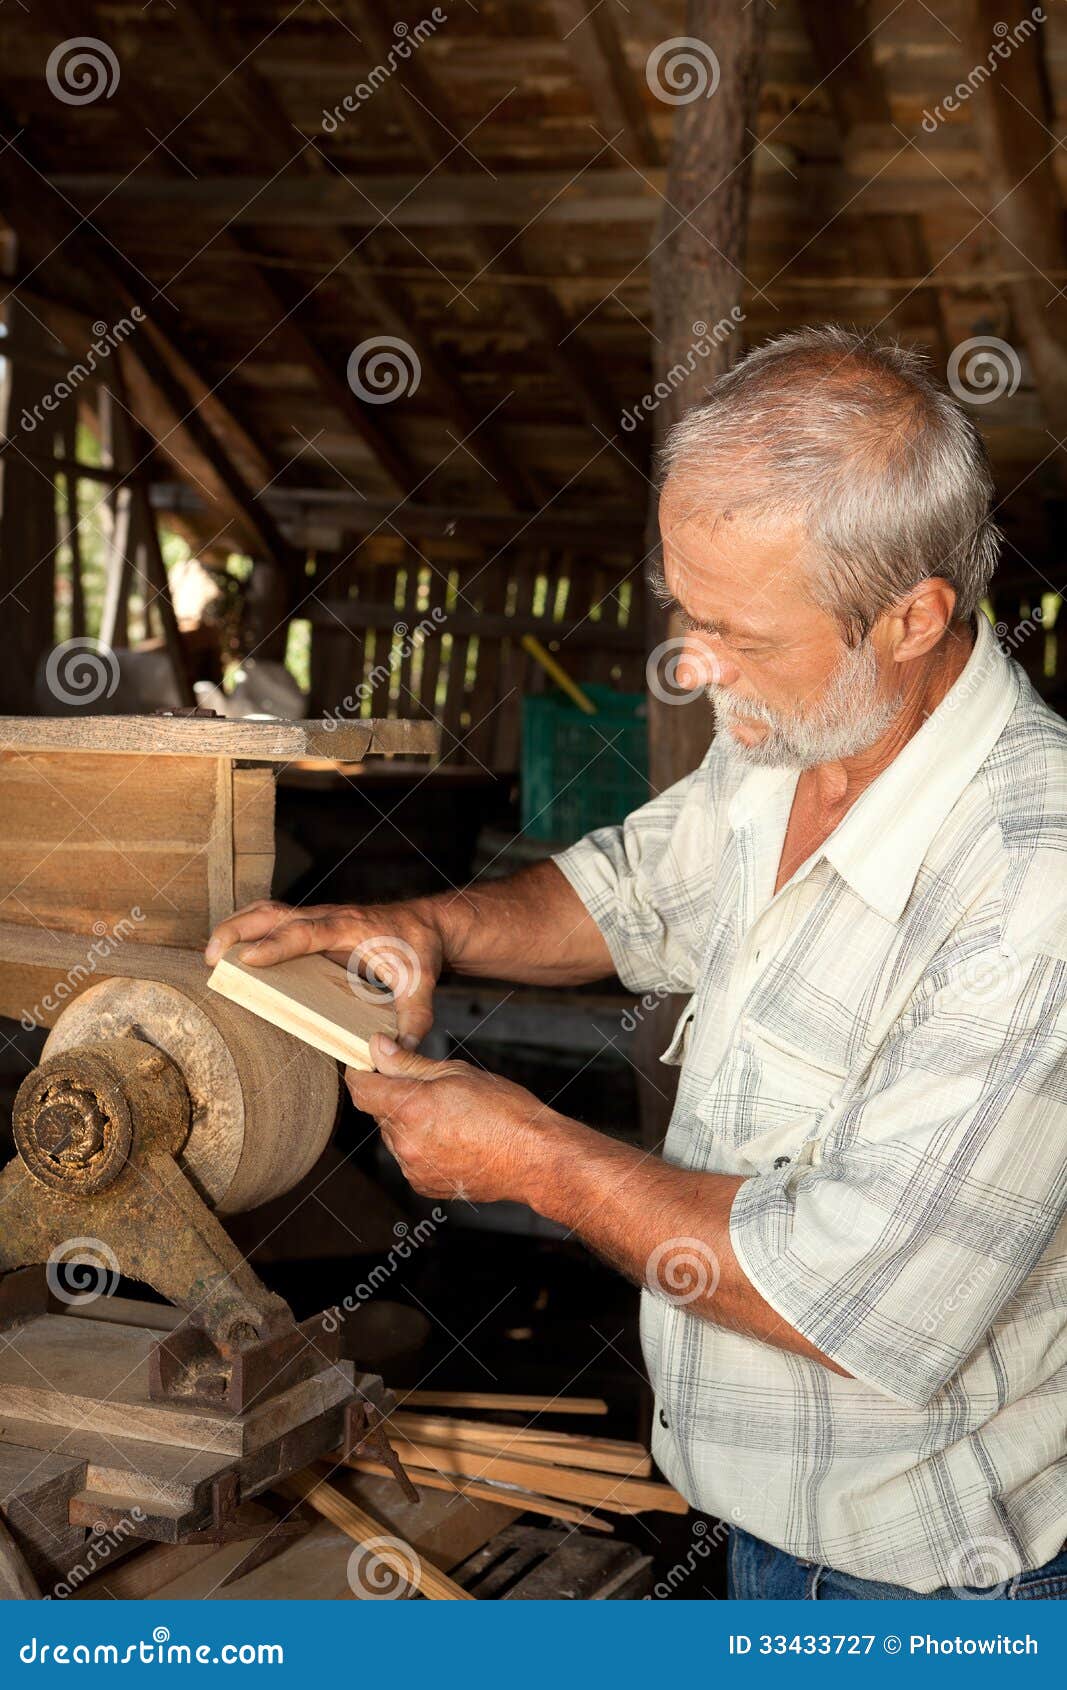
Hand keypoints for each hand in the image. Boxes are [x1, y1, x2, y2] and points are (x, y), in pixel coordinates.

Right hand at [204, 898, 442, 1048]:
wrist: (425, 925)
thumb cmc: (420, 951)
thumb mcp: (422, 986)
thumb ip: (414, 1019)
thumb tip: (396, 1050)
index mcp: (352, 928)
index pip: (308, 932)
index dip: (277, 945)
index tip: (248, 959)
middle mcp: (330, 917)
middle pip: (275, 913)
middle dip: (239, 930)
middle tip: (212, 957)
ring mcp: (318, 919)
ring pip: (267, 911)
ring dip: (235, 926)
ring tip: (210, 954)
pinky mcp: (311, 926)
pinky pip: (272, 920)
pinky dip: (246, 928)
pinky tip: (228, 948)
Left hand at [346, 1036, 572, 1205]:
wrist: (533, 1158)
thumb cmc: (504, 1110)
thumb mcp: (455, 1072)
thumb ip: (408, 1063)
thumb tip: (377, 1047)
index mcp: (410, 1108)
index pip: (360, 1088)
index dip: (360, 1071)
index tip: (367, 1062)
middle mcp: (405, 1142)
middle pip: (378, 1111)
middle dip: (393, 1096)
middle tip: (427, 1086)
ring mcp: (413, 1168)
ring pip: (393, 1136)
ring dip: (407, 1122)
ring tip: (448, 1115)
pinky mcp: (423, 1185)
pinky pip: (409, 1158)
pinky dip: (420, 1145)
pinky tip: (451, 1137)